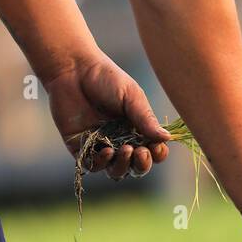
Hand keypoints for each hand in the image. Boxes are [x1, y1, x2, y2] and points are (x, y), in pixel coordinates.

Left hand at [45, 53, 169, 179]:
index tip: (156, 148)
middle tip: (140, 152)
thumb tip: (167, 138)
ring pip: (116, 171)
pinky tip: (106, 151)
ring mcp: (100, 146)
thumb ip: (146, 119)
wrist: (73, 70)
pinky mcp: (80, 147)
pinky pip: (92, 166)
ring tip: (124, 150)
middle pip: (135, 166)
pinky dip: (101, 163)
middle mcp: (120, 141)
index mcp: (136, 129)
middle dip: (141, 165)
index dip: (157, 154)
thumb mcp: (131, 97)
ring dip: (123, 166)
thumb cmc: (106, 78)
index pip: (152, 151)